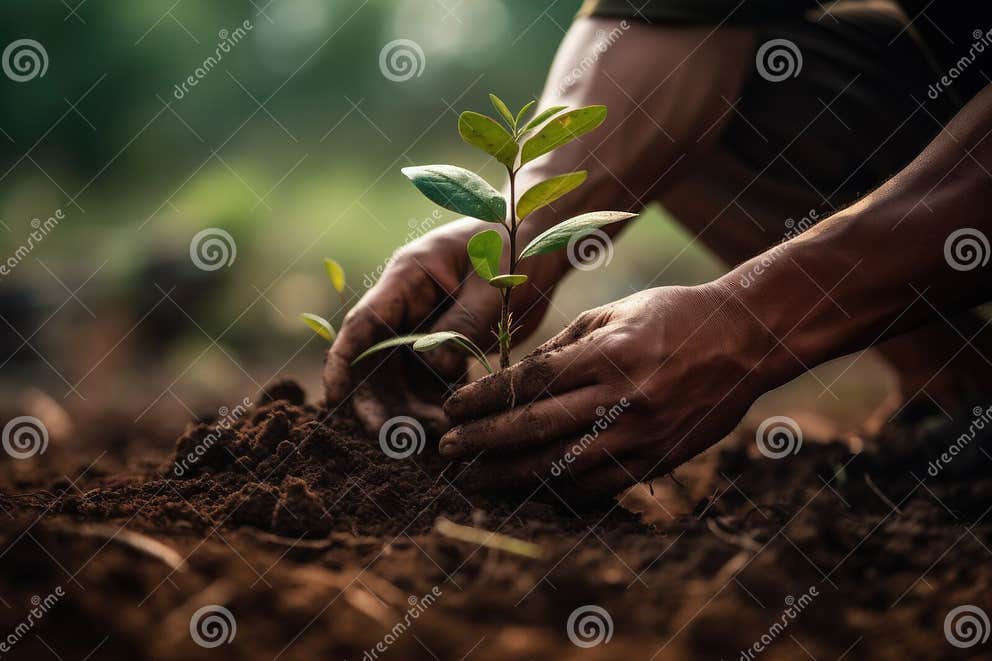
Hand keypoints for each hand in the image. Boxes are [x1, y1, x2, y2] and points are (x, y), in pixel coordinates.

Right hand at [323, 217, 564, 436]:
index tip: (332, 398)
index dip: (342, 362)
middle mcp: (408, 307)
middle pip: (376, 361)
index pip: (362, 323)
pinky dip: (439, 404)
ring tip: (441, 433)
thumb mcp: (491, 284)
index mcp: (408, 279)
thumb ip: (462, 324)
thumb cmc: (514, 248)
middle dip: (381, 402)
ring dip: (414, 409)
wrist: (539, 241)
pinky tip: (455, 426)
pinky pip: (433, 381)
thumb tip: (433, 367)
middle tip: (401, 438)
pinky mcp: (448, 345)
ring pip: (404, 378)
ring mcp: (426, 327)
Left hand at [440, 284, 774, 499]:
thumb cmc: (673, 315)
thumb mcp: (614, 313)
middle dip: (483, 442)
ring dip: (512, 475)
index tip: (452, 408)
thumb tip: (514, 376)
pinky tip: (531, 489)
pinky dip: (561, 490)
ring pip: (563, 466)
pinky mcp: (661, 459)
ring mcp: (643, 434)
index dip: (484, 398)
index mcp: (607, 354)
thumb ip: (563, 346)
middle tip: (447, 450)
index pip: (529, 382)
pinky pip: (601, 486)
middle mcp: (623, 398)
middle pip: (536, 429)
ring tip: (477, 477)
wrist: (744, 338)